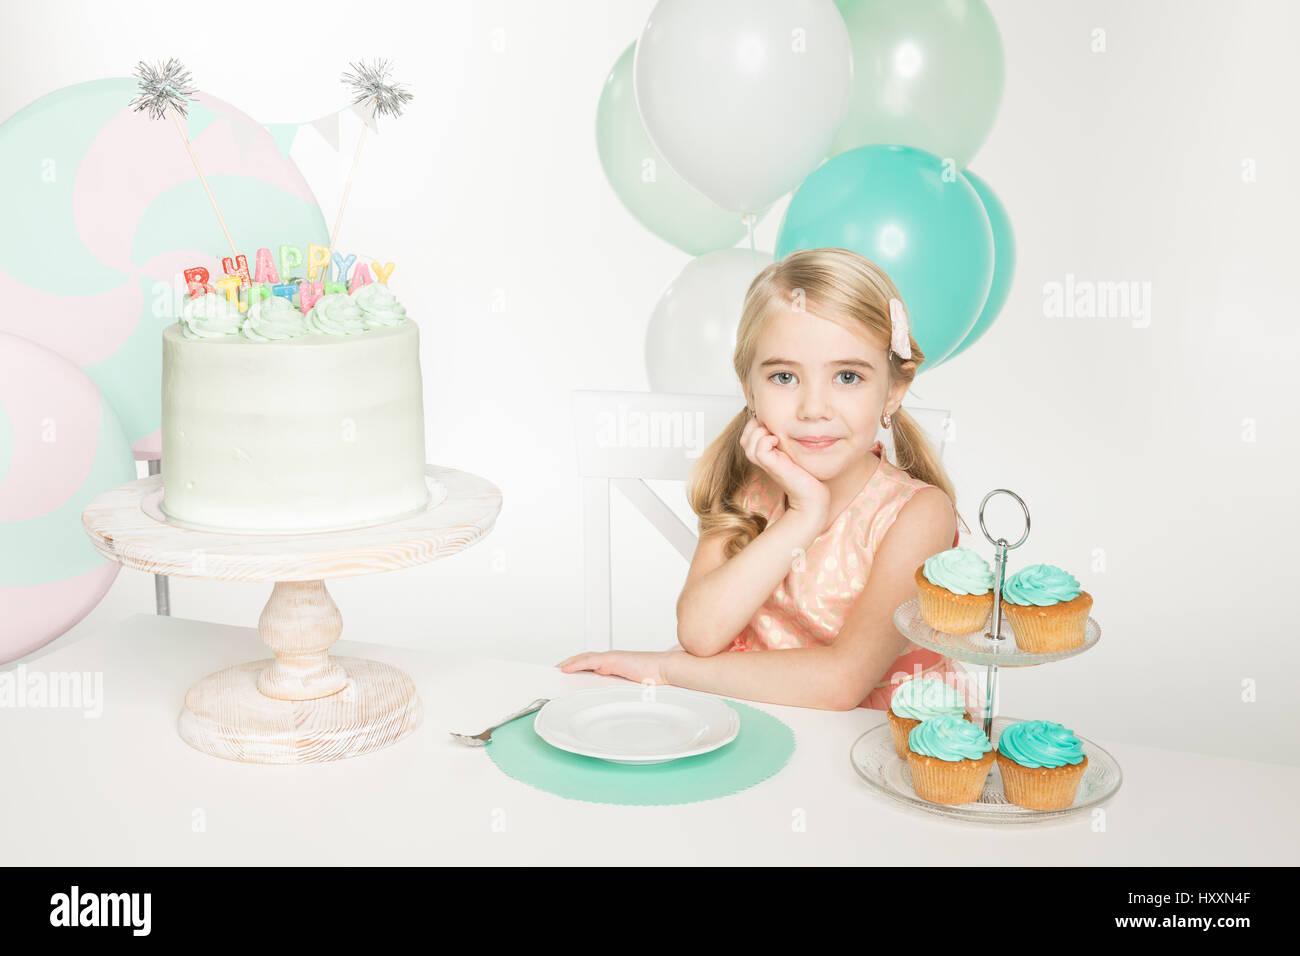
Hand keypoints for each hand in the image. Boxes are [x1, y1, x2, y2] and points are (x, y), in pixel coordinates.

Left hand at [556, 649, 677, 684]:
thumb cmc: (654, 682)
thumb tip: (608, 710)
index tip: (566, 679)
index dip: (577, 671)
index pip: (591, 668)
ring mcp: (611, 659)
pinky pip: (589, 660)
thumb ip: (619, 695)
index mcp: (615, 670)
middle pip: (584, 663)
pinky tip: (566, 669)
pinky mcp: (612, 659)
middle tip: (555, 675)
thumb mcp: (631, 692)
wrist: (666, 670)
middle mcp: (611, 662)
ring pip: (583, 660)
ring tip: (556, 672)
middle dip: (569, 667)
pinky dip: (575, 664)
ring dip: (568, 665)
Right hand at [740, 414, 829, 526]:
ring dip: (760, 432)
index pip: (747, 436)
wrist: (812, 496)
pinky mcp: (772, 467)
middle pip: (743, 439)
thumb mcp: (794, 452)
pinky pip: (759, 449)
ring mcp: (766, 464)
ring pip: (747, 442)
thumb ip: (786, 441)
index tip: (771, 425)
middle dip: (754, 427)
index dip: (754, 426)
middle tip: (771, 428)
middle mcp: (762, 459)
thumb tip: (786, 425)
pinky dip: (767, 440)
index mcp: (766, 455)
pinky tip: (778, 442)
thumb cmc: (807, 475)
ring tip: (775, 435)